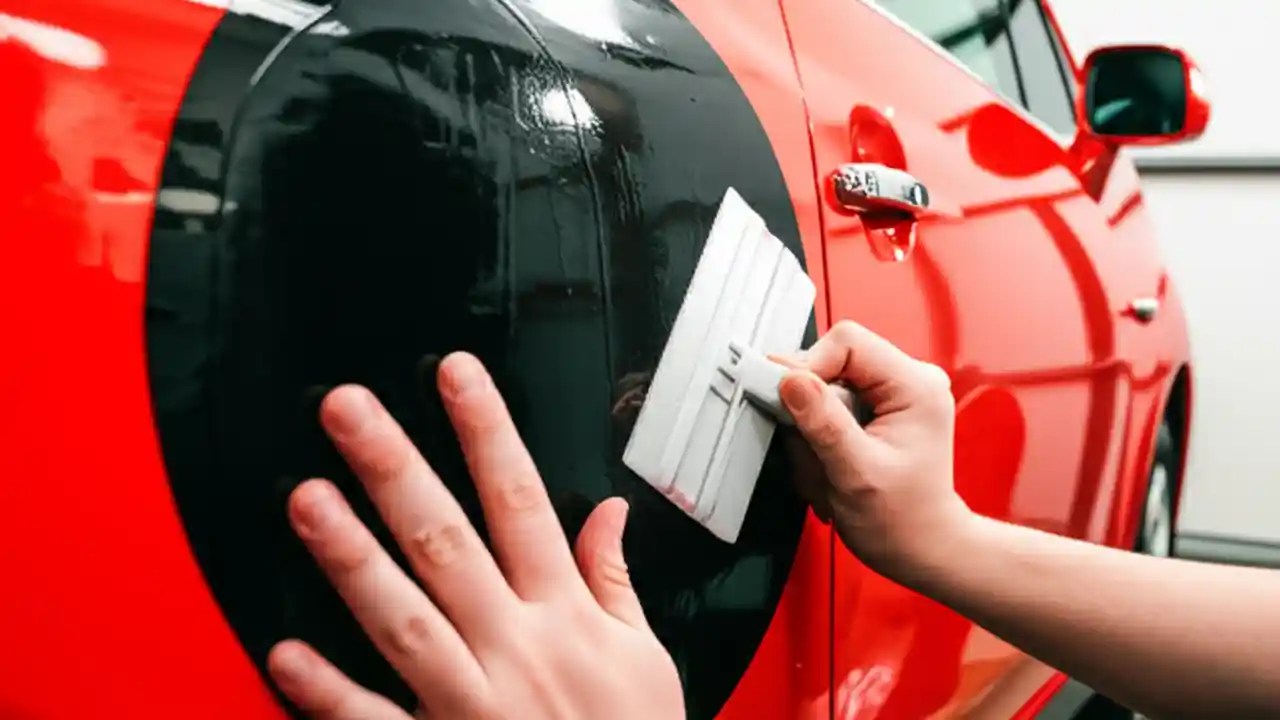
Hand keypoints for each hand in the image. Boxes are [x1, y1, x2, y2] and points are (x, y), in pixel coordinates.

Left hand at [266, 353, 684, 718]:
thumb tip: (607, 516)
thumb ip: (616, 583)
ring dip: (351, 557)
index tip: (457, 375)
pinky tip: (285, 654)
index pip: (521, 501)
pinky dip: (328, 693)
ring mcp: (471, 701)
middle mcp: (513, 648)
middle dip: (397, 468)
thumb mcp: (647, 660)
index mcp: (564, 617)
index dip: (487, 430)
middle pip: (447, 541)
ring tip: (307, 499)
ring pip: (403, 617)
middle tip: (350, 412)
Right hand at [774, 321, 970, 583]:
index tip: (783, 399)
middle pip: (832, 359)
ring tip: (826, 467)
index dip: (808, 366)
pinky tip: (829, 464)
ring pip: (824, 384)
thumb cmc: (901, 520)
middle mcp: (909, 379)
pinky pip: (828, 402)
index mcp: (915, 385)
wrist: (921, 548)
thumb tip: (789, 378)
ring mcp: (893, 392)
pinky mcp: (877, 407)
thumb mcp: (856, 474)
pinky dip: (817, 434)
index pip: (847, 342)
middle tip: (810, 449)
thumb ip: (823, 424)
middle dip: (808, 406)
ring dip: (811, 427)